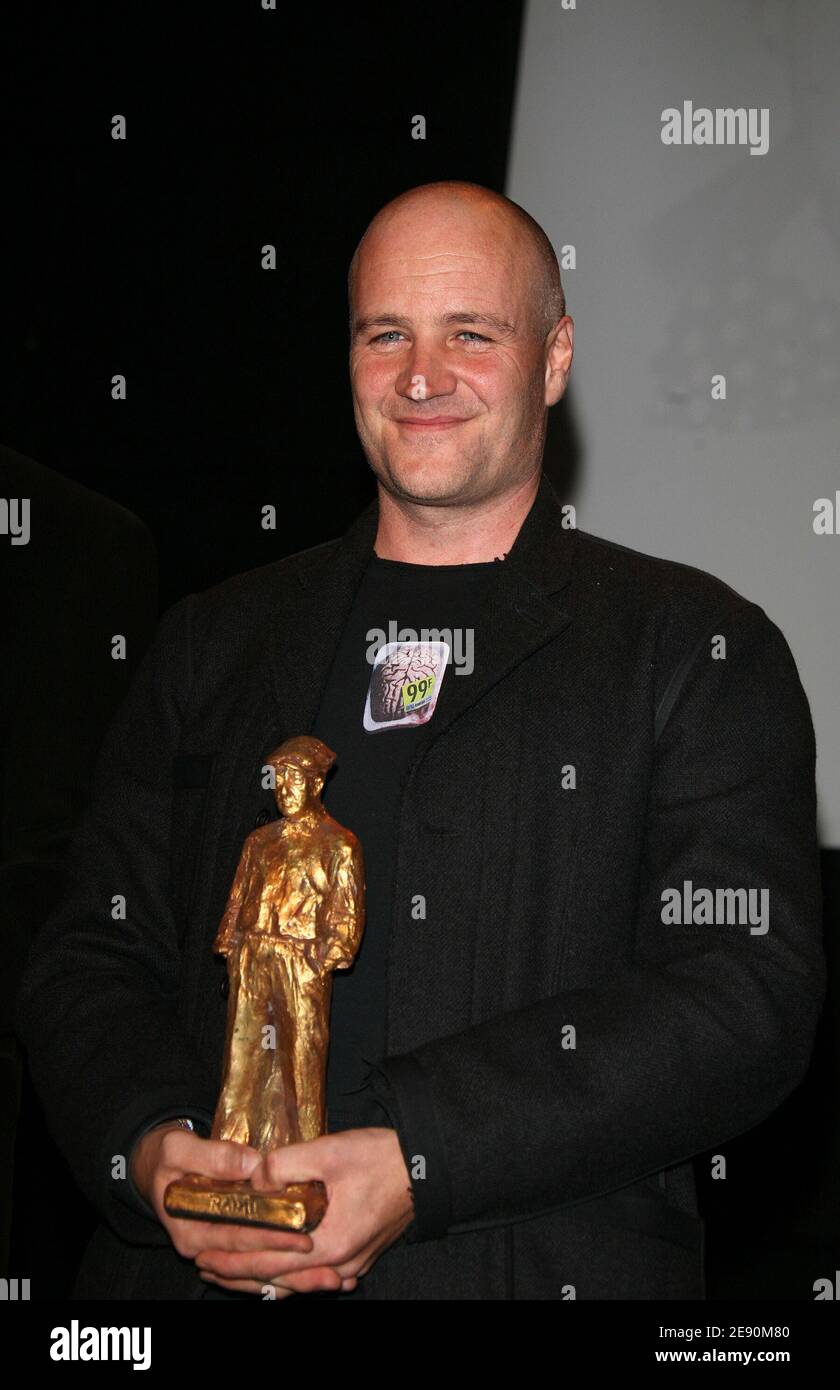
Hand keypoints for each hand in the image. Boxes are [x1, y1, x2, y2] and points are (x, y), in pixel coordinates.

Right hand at [130, 1123, 332, 1291]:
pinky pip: (260, 1268)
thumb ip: (214, 1156)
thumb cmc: (167, 1156)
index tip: (304, 1238)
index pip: (238, 1238)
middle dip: (292, 1268)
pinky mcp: (233, 1247)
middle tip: (329, 1270)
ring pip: (260, 1274)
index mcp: (191, 1231)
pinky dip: (288, 1273)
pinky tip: (318, 1275)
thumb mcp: (179, 1149)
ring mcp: (219, 1252)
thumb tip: (252, 1164)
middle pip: (253, 1264)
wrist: (159, 1166)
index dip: (271, 1238)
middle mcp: (205, 1250)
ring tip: (333, 1280)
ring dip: (296, 1279)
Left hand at [194, 1127, 413, 1297]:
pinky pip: (316, 1275)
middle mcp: (340, 1263)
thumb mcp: (329, 1151)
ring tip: (231, 1270)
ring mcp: (353, 1263)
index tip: (204, 1255)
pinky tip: (276, 1271)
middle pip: (279, 1279)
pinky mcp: (360, 1254)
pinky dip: (290, 1275)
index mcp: (330, 1242)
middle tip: (206, 1266)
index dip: (233, 1260)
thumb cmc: (381, 1158)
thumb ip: (286, 1164)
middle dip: (239, 1273)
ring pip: (297, 1282)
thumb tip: (254, 1178)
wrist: (425, 1165)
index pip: (269, 1261)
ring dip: (262, 1277)